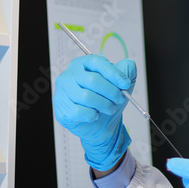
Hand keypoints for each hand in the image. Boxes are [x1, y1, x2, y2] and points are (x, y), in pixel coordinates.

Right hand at [52, 55, 135, 171]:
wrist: (100, 124)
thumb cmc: (106, 100)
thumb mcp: (121, 84)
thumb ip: (126, 70)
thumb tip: (127, 64)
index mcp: (84, 64)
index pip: (97, 62)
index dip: (113, 73)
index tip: (125, 84)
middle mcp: (70, 74)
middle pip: (93, 80)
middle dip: (111, 92)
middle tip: (119, 99)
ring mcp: (62, 90)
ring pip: (86, 97)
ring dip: (103, 105)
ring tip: (109, 108)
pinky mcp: (61, 107)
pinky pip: (78, 111)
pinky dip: (92, 115)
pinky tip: (95, 115)